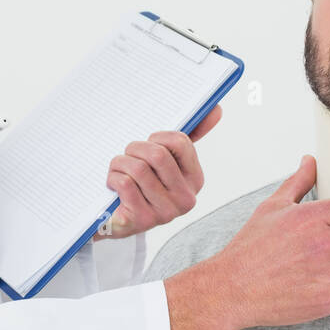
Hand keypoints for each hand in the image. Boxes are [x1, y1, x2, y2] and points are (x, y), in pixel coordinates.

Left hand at [95, 105, 222, 239]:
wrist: (118, 218)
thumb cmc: (143, 183)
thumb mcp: (167, 160)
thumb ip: (189, 135)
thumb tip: (216, 109)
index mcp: (195, 179)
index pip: (180, 142)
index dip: (157, 138)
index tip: (149, 145)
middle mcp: (185, 199)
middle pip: (157, 155)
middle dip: (135, 148)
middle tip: (128, 155)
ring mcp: (165, 212)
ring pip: (138, 169)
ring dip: (120, 163)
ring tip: (119, 169)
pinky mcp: (142, 220)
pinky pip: (124, 184)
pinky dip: (113, 177)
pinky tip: (114, 184)